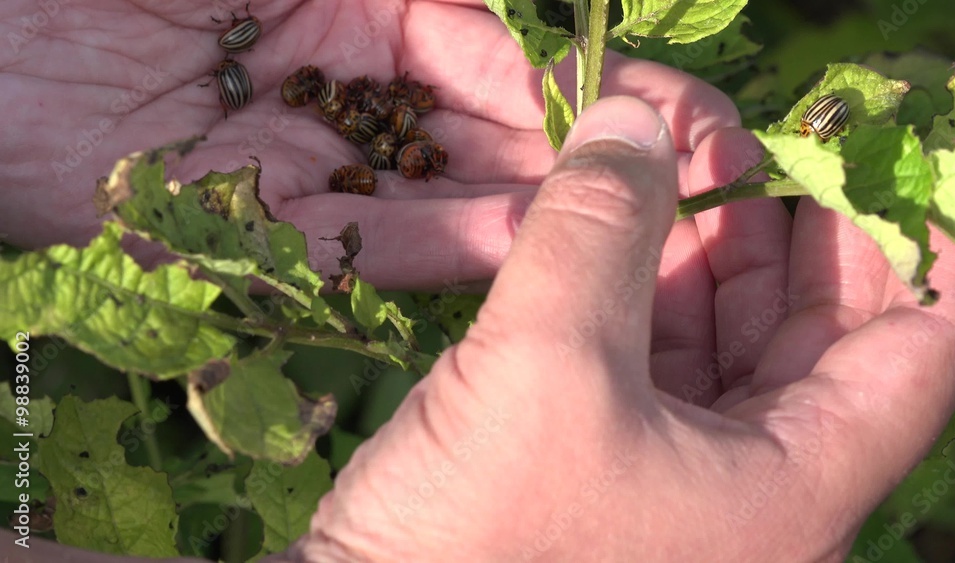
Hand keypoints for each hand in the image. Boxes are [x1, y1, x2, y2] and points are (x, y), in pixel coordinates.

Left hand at [0, 0, 735, 289]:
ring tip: (586, 222)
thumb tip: (500, 11)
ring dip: (506, 207)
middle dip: (536, 153)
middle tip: (621, 180)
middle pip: (455, 132)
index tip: (593, 99)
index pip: (459, 48)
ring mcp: (295, 166)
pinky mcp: (252, 234)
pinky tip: (509, 243)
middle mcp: (327, 93)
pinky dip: (434, 243)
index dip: (525, 75)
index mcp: (338, 10)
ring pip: (422, 196)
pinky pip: (360, 243)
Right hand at [269, 97, 954, 560]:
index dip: (910, 236)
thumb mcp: (544, 366)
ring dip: (696, 244)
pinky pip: (655, 359)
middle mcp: (762, 489)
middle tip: (714, 139)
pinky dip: (636, 286)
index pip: (924, 346)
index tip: (852, 160)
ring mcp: (686, 480)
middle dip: (773, 219)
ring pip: (727, 338)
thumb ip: (599, 227)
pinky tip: (602, 229)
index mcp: (797, 486)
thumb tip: (631, 121)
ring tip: (654, 161)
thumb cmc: (477, 541)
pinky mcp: (614, 467)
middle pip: (816, 330)